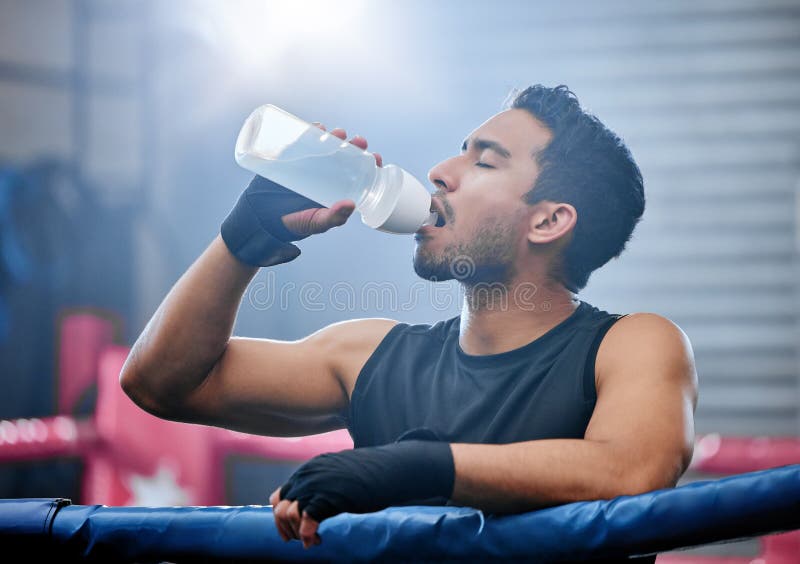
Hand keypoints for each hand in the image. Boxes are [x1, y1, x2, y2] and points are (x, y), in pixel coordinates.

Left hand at [267, 441, 454, 548]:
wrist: (389, 469)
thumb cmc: (369, 474)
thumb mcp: (338, 473)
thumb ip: (322, 482)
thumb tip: (313, 503)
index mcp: (309, 468)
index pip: (279, 496)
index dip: (283, 517)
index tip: (293, 531)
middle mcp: (308, 476)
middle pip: (280, 508)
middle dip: (286, 528)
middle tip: (300, 540)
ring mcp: (316, 486)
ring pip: (288, 515)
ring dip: (296, 534)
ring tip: (313, 541)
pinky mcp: (327, 499)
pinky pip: (305, 522)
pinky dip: (307, 536)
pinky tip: (317, 542)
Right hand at [279, 124, 381, 237]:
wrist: (262, 217)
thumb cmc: (295, 223)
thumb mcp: (317, 222)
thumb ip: (334, 217)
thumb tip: (351, 205)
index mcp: (337, 189)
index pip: (358, 173)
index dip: (368, 164)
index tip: (376, 158)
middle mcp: (326, 174)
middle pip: (345, 155)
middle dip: (354, 146)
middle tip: (359, 141)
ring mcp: (309, 165)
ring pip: (326, 146)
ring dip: (335, 136)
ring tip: (339, 133)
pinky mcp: (292, 158)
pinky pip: (303, 141)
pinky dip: (311, 132)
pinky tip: (318, 128)